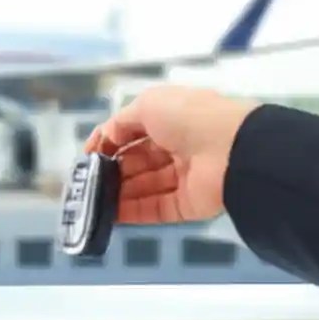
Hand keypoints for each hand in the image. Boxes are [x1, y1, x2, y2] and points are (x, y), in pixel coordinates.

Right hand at [83, 85, 259, 224]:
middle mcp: (178, 147)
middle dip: (112, 171)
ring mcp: (184, 177)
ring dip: (117, 194)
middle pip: (137, 163)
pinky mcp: (189, 204)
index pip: (134, 133)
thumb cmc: (189, 117)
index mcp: (171, 118)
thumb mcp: (147, 105)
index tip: (88, 157)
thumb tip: (103, 141)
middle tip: (86, 182)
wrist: (232, 149)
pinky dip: (133, 212)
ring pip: (144, 188)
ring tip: (92, 200)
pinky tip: (110, 214)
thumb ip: (120, 123)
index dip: (110, 144)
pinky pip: (156, 209)